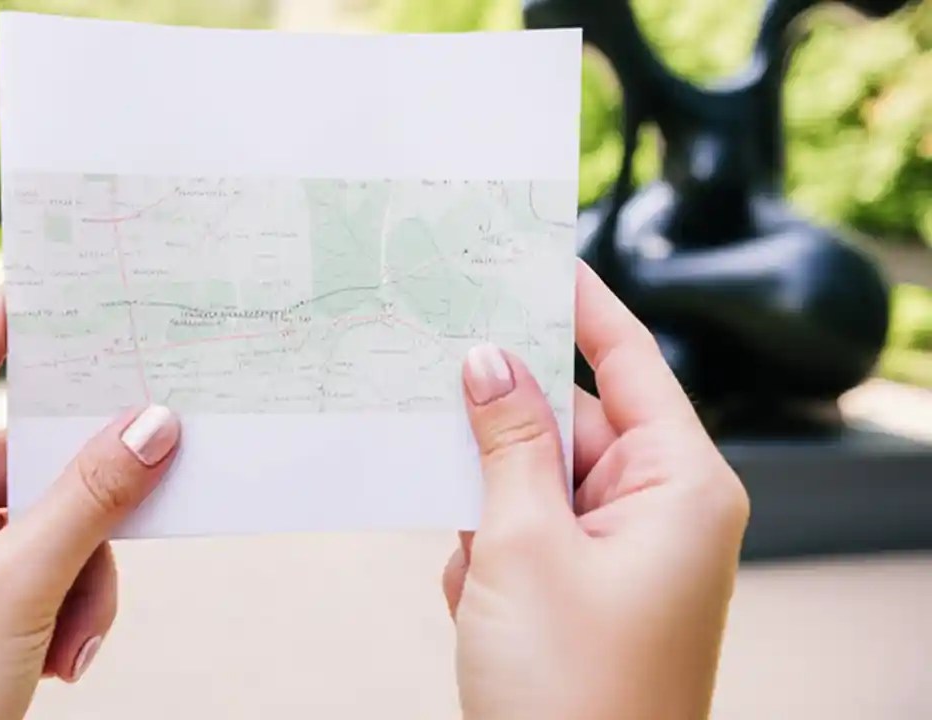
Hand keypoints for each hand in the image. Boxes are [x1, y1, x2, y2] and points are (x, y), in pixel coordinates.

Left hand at [0, 293, 180, 719]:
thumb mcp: (14, 589)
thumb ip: (89, 500)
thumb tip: (157, 422)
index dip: (22, 312)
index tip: (88, 278)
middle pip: (40, 452)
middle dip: (88, 509)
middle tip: (133, 516)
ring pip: (63, 516)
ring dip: (86, 577)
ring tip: (71, 642)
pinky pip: (58, 562)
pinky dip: (75, 605)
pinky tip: (63, 659)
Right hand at [444, 263, 748, 718]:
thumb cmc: (576, 695)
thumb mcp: (524, 548)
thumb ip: (508, 443)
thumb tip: (488, 361)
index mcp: (680, 488)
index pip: (631, 363)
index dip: (582, 306)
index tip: (534, 257)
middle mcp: (660, 513)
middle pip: (570, 423)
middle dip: (503, 430)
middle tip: (433, 392)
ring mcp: (621, 558)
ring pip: (536, 483)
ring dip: (488, 508)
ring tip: (470, 556)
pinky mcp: (584, 593)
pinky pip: (526, 535)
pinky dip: (489, 554)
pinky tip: (476, 597)